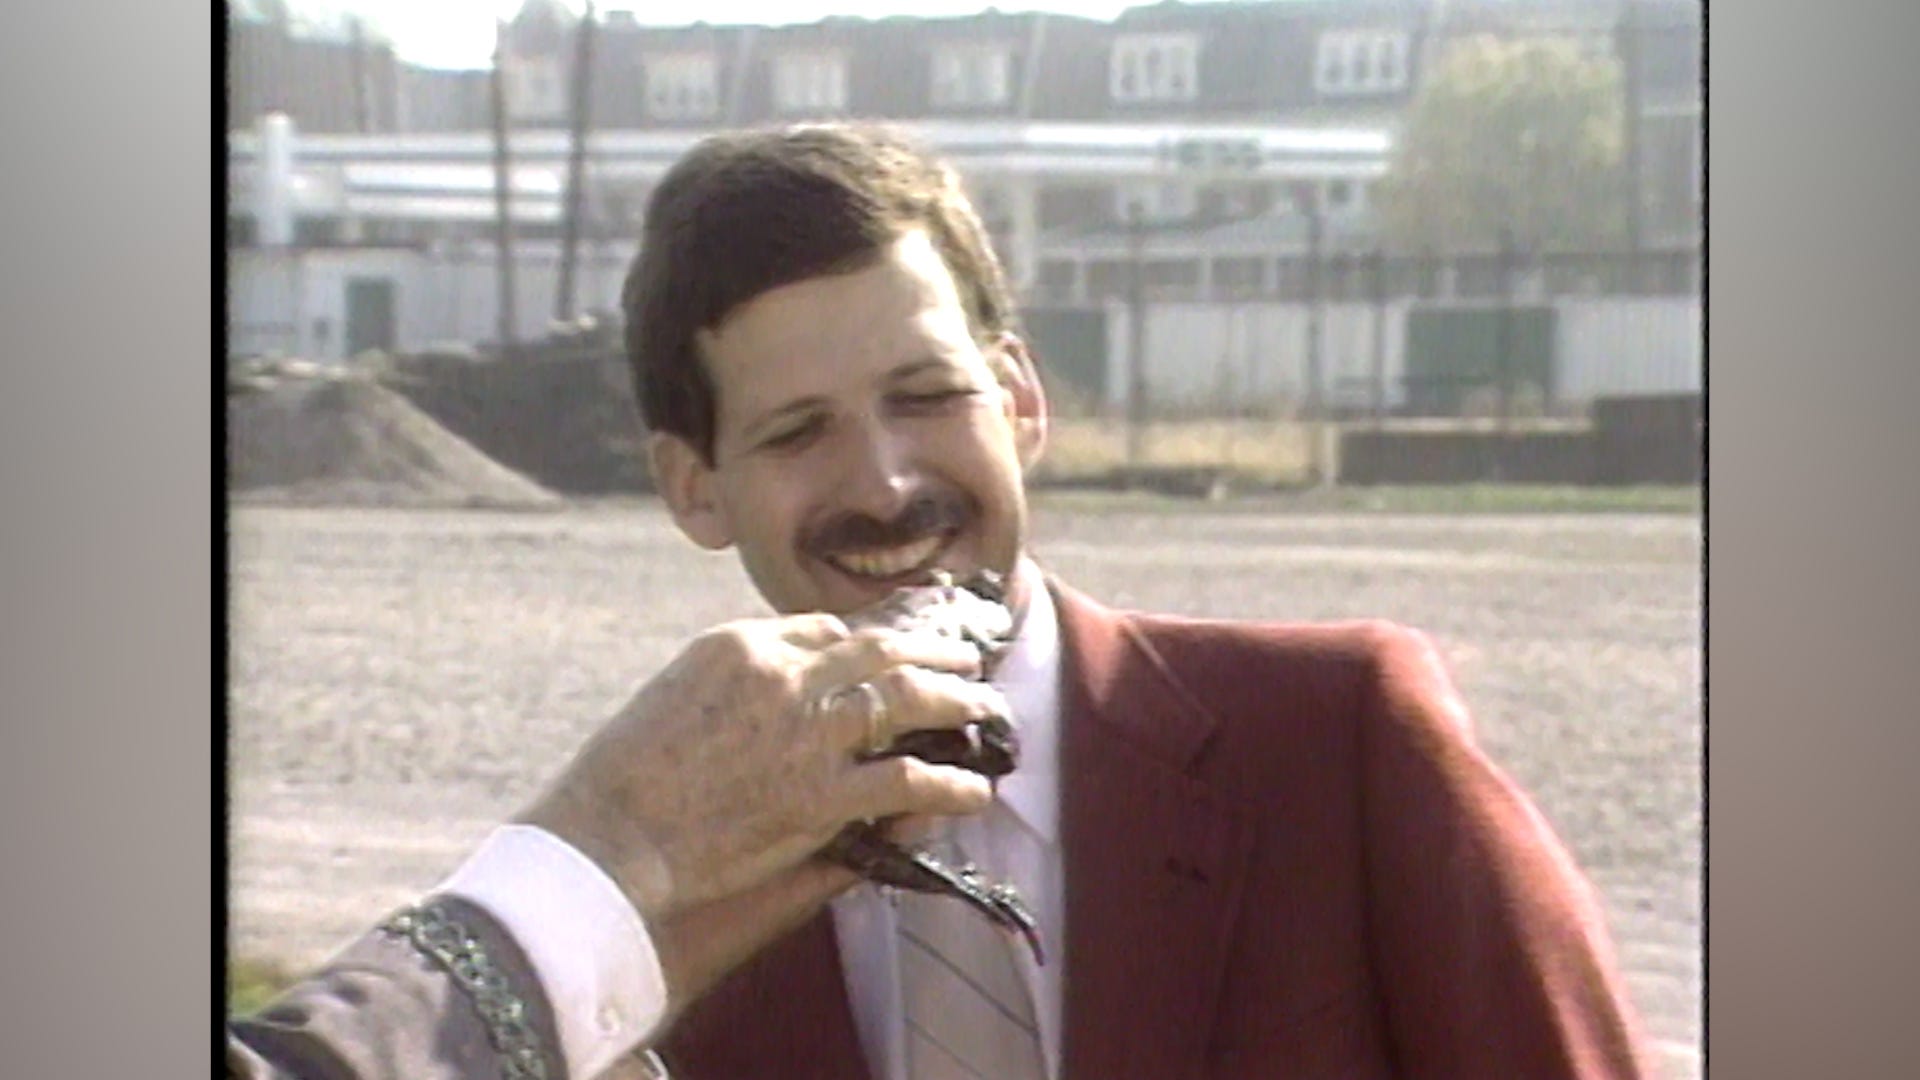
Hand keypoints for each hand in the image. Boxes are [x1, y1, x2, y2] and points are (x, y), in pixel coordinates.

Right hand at [515, 612, 1007, 921]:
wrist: (608, 838)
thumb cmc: (626, 777)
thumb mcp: (675, 694)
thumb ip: (735, 680)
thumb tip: (782, 686)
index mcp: (740, 643)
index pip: (827, 630)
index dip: (872, 641)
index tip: (897, 650)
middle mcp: (782, 675)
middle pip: (880, 650)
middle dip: (934, 652)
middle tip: (967, 659)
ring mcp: (806, 733)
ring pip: (906, 698)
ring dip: (957, 701)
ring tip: (986, 708)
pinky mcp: (820, 795)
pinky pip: (906, 780)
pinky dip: (948, 784)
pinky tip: (971, 791)